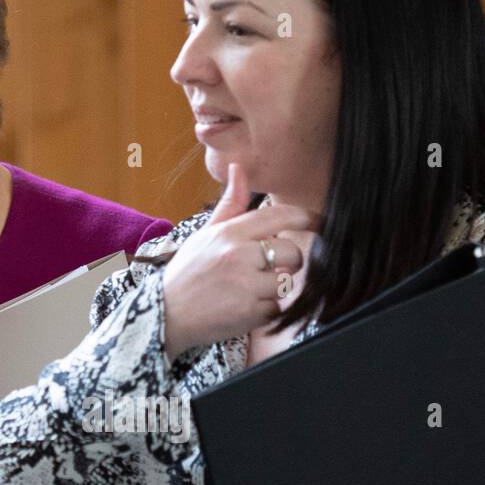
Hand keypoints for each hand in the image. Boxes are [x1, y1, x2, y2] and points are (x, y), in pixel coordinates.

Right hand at [161, 161, 319, 357]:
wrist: (165, 315)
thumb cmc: (187, 273)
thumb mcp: (205, 234)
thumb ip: (229, 204)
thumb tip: (238, 168)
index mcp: (230, 232)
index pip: (281, 216)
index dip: (307, 218)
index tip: (319, 223)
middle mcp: (239, 256)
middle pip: (292, 253)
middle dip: (288, 262)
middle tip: (269, 268)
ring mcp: (246, 286)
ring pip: (286, 282)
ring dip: (274, 288)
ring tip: (250, 290)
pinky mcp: (250, 313)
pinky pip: (275, 308)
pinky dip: (264, 311)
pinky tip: (243, 308)